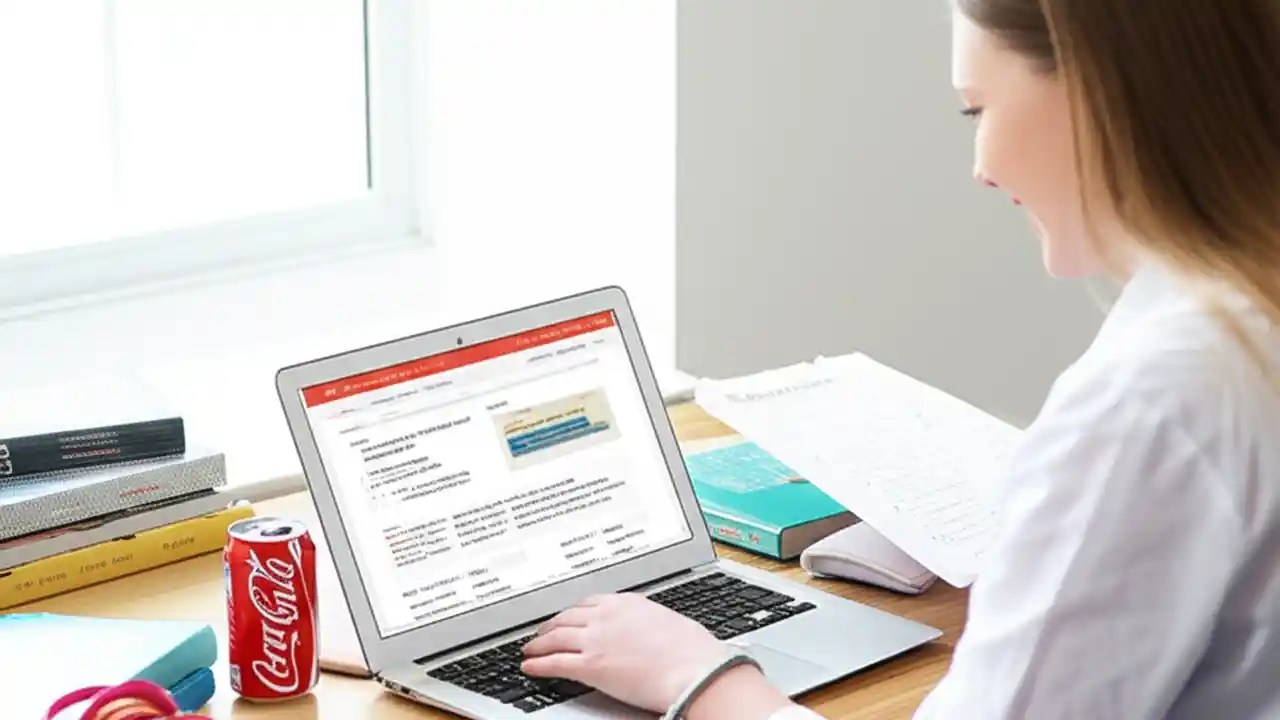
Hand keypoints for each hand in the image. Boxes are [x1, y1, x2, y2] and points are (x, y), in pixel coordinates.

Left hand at [521, 592, 733, 711]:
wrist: (693, 668)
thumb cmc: (691, 649)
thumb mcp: (667, 621)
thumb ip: (648, 621)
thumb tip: (649, 628)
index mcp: (625, 602)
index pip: (588, 603)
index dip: (572, 613)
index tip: (566, 618)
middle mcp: (606, 616)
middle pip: (567, 617)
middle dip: (551, 626)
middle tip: (542, 633)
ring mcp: (595, 639)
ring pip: (555, 637)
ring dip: (538, 643)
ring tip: (530, 649)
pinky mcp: (590, 665)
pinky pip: (555, 662)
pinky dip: (538, 664)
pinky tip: (530, 666)